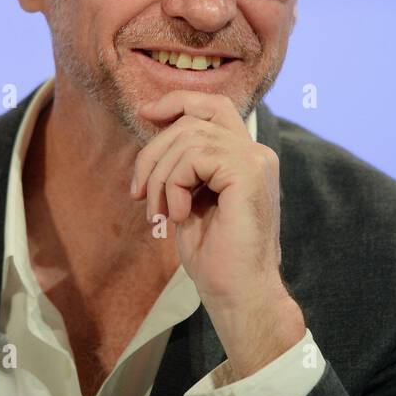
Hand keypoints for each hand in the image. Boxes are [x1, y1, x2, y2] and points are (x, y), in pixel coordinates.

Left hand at [131, 91, 304, 378]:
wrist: (239, 294)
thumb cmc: (215, 257)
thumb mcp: (191, 199)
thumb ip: (184, 165)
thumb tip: (155, 129)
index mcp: (246, 157)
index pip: (213, 105)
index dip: (178, 101)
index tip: (145, 113)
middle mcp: (256, 152)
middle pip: (192, 119)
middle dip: (153, 152)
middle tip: (139, 194)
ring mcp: (254, 160)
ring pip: (188, 137)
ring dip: (160, 176)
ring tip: (160, 213)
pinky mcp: (247, 172)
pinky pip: (193, 157)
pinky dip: (174, 186)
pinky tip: (180, 216)